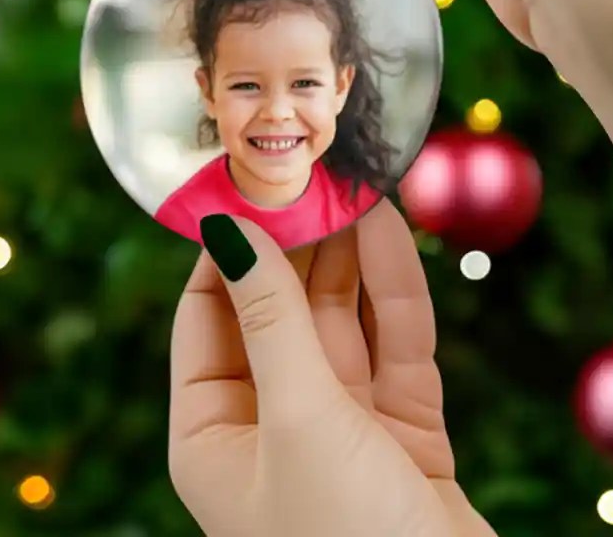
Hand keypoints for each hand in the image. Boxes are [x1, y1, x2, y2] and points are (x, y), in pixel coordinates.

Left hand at [167, 201, 492, 536]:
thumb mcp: (297, 421)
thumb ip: (272, 322)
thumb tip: (231, 233)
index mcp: (214, 441)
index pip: (206, 321)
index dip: (227, 251)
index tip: (248, 184)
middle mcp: (271, 431)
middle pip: (279, 314)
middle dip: (298, 242)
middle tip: (312, 171)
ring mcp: (342, 431)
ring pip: (343, 324)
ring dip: (350, 255)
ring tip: (352, 181)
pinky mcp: (405, 433)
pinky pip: (396, 347)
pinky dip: (396, 290)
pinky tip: (389, 227)